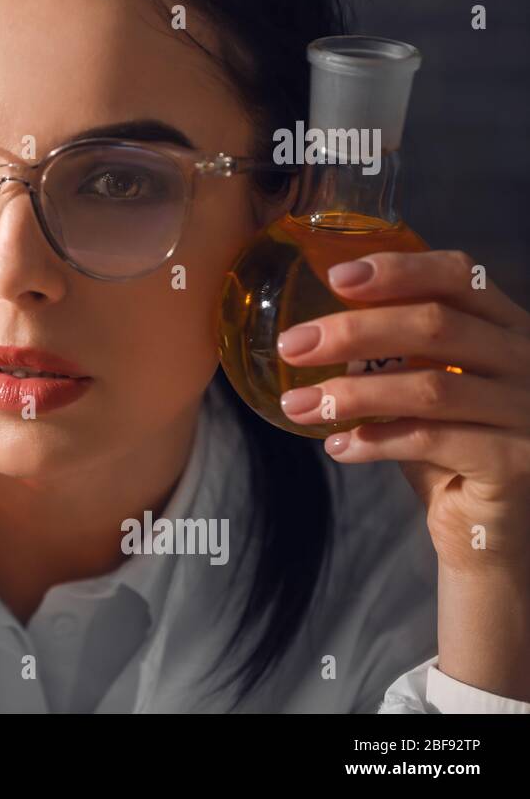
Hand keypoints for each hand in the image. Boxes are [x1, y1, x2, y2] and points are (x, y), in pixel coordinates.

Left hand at [275, 249, 529, 700]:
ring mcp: (529, 412)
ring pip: (429, 388)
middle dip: (353, 331)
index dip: (399, 269)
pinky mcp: (516, 463)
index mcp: (506, 327)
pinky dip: (376, 441)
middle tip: (291, 344)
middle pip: (436, 327)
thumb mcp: (424, 386)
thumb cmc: (448, 447)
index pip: (459, 276)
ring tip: (297, 404)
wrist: (489, 529)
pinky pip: (433, 442)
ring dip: (352, 394)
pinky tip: (337, 447)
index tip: (335, 276)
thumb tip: (309, 329)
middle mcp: (528, 361)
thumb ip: (392, 353)